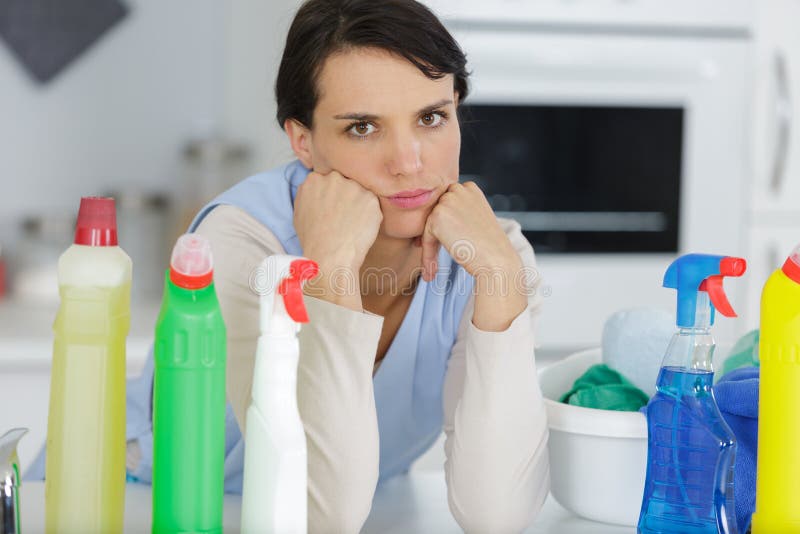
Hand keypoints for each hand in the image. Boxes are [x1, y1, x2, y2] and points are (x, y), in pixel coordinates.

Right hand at [294, 170, 382, 309]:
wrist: (330, 257)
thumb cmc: (313, 240)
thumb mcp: (299, 213)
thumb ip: (308, 194)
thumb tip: (316, 189)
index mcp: (314, 179)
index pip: (328, 180)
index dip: (333, 196)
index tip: (334, 208)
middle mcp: (334, 178)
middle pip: (345, 182)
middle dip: (346, 197)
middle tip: (344, 218)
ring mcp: (353, 187)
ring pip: (360, 192)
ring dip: (359, 205)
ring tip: (352, 225)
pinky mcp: (370, 198)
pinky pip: (372, 205)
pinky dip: (370, 216)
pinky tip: (360, 228)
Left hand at [419, 181, 527, 330]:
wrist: (496, 260)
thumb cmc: (489, 246)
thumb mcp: (475, 219)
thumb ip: (458, 213)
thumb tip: (435, 219)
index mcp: (469, 188)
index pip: (446, 203)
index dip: (443, 224)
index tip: (441, 243)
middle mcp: (458, 189)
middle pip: (435, 212)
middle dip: (434, 233)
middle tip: (434, 257)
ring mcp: (447, 201)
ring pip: (428, 224)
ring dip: (430, 245)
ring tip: (433, 268)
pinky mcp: (437, 215)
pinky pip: (425, 236)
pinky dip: (427, 254)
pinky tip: (431, 272)